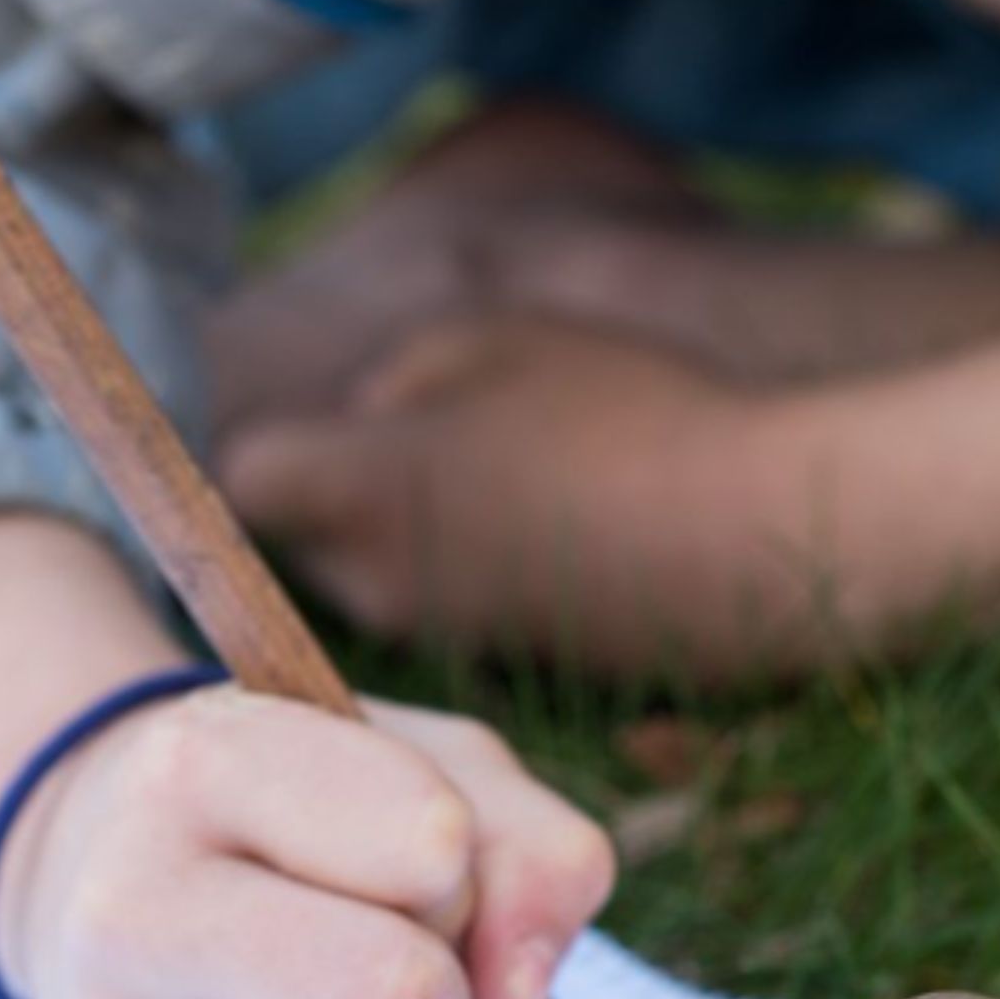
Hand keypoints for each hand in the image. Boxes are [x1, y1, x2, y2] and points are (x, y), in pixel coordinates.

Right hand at [1, 683, 614, 998]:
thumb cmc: (319, 808)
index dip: (465, 862)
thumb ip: (535, 854)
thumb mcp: (442, 769)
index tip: (417, 850)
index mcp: (206, 767)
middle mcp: (136, 910)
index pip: (434, 847)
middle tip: (424, 955)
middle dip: (460, 989)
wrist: (122, 865)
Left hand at [219, 318, 807, 674]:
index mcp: (367, 490)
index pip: (242, 479)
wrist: (758, 533)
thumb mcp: (497, 338)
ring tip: (498, 465)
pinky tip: (544, 517)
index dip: (264, 436)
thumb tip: (360, 417)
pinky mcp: (507, 660)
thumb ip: (395, 376)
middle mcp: (384, 582)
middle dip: (337, 486)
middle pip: (308, 538)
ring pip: (378, 573)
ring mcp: (447, 634)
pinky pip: (448, 605)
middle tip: (411, 429)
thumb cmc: (629, 412)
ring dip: (407, 524)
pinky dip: (470, 563)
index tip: (298, 408)